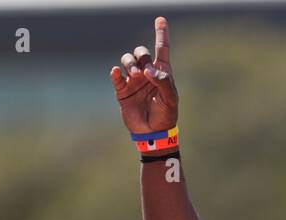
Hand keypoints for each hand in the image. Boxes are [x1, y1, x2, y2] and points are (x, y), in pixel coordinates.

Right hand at [109, 16, 177, 134]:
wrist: (153, 133)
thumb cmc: (166, 116)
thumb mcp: (170, 99)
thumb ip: (163, 82)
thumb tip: (149, 70)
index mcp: (162, 73)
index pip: (162, 49)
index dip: (161, 33)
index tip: (160, 19)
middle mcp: (147, 73)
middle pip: (141, 52)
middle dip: (142, 56)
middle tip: (144, 73)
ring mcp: (134, 81)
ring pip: (127, 60)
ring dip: (130, 64)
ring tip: (134, 76)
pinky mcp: (122, 90)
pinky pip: (116, 75)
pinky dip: (115, 72)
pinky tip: (117, 73)